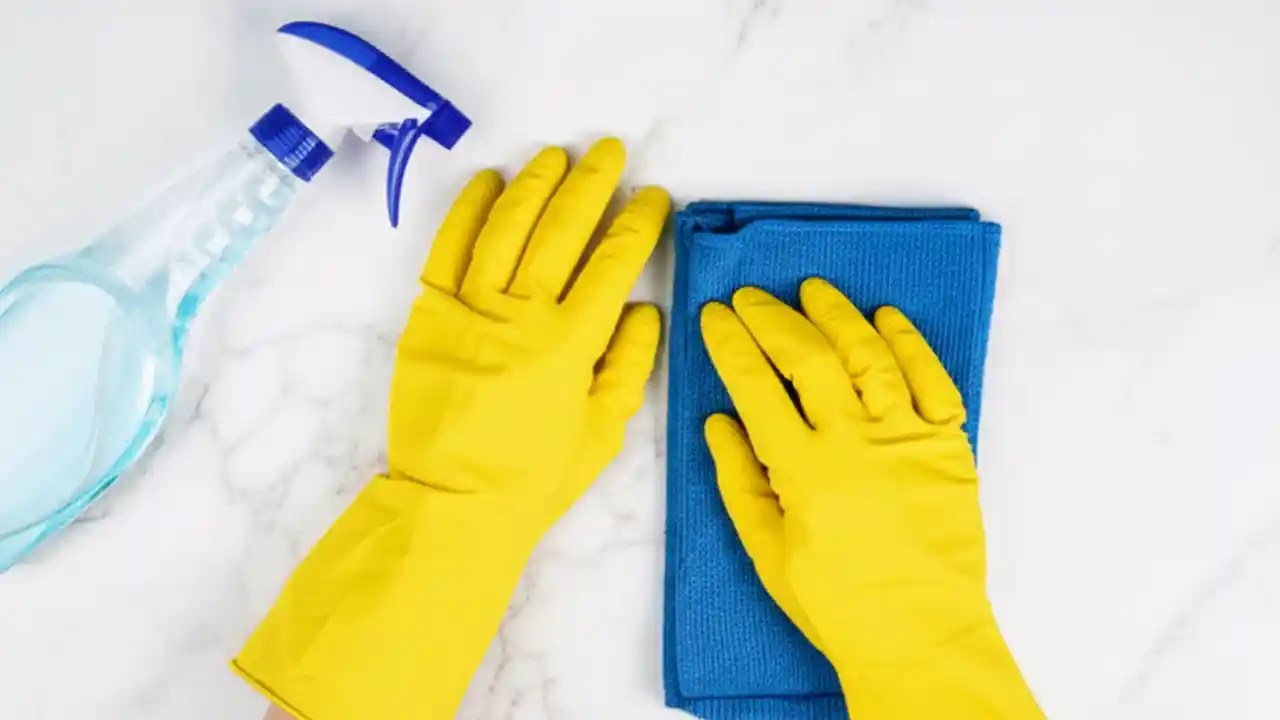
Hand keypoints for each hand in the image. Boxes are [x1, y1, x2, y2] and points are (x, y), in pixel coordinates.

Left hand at [233, 139, 669, 719]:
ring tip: (556, 155)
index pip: (613, 266)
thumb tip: (645, 310)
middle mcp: (520, 316)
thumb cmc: (533, 479)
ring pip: (506, 228)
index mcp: (569, 346)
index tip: (654, 197)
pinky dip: (468, 211)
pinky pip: (447, 249)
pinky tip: (489, 181)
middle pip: (562, 232)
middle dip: (592, 184)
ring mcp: (469, 310)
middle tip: (611, 151)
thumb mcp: (601, 433)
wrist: (452, 504)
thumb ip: (627, 366)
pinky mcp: (428, 315)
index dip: (638, 225)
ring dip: (535, 185)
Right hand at [701, 278, 1040, 717]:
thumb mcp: (768, 552)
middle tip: (750, 298)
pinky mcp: (950, 446)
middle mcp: (855, 442)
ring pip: (869, 354)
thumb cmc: (838, 605)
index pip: (755, 387)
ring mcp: (907, 438)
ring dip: (837, 315)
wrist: (920, 635)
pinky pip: (933, 380)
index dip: (729, 345)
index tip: (714, 316)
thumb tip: (718, 422)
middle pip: (808, 357)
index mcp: (803, 471)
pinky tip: (885, 317)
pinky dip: (909, 343)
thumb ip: (739, 481)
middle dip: (772, 319)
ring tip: (812, 290)